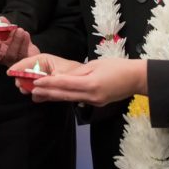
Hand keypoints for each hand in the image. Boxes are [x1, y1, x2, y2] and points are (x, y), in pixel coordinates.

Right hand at [0, 22, 37, 64]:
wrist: (30, 48)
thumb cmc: (15, 38)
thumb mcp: (9, 30)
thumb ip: (4, 25)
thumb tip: (0, 19)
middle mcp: (2, 58)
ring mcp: (12, 61)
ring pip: (11, 55)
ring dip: (15, 41)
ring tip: (19, 30)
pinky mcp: (24, 61)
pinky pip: (24, 54)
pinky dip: (25, 43)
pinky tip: (25, 34)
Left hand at [25, 57, 146, 104]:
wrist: (137, 79)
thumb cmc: (118, 66)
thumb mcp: (96, 64)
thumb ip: (79, 72)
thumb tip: (62, 75)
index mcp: (92, 84)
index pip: (65, 84)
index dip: (49, 83)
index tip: (35, 82)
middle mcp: (91, 95)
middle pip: (65, 94)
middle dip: (47, 92)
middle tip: (30, 90)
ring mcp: (94, 102)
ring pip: (69, 99)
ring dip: (54, 96)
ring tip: (38, 94)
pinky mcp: (97, 103)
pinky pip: (78, 100)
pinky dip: (65, 97)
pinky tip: (56, 95)